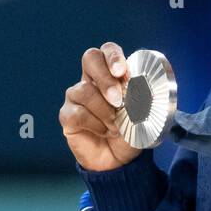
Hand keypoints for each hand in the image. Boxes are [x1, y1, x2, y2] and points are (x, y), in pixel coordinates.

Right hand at [59, 42, 141, 171]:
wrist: (120, 159)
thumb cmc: (131, 131)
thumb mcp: (143, 113)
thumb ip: (141, 97)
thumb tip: (139, 88)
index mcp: (111, 74)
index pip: (106, 51)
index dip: (113, 56)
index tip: (121, 72)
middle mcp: (91, 80)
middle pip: (90, 58)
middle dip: (105, 78)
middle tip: (118, 100)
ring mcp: (76, 97)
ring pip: (85, 91)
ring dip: (105, 111)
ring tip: (116, 126)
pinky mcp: (67, 116)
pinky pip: (78, 114)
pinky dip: (95, 125)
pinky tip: (104, 132)